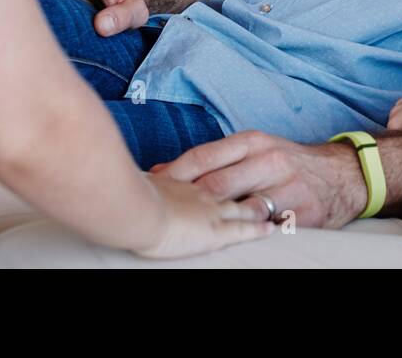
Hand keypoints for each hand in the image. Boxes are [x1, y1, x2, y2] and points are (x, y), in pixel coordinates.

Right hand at [131, 173, 272, 259]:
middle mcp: (203, 189)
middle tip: (267, 185)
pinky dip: (257, 229)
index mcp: (184, 178)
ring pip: (243, 206)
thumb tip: (150, 174)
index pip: (213, 171)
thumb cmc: (128, 195)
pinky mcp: (216, 231)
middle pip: (233, 185)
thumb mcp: (140, 183)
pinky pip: (242, 229)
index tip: (241, 171)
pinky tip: (269, 229)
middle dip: (250, 186)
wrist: (133, 209)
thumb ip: (152, 179)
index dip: (228, 171)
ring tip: (273, 208)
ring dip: (258, 207)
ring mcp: (212, 209)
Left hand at [150, 130, 368, 230]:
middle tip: (163, 212)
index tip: (152, 186)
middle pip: (215, 186)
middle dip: (185, 201)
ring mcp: (287, 188)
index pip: (204, 157)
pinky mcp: (302, 214)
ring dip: (213, 222)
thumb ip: (219, 159)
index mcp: (254, 142)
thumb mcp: (258, 148)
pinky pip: (266, 229)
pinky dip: (246, 235)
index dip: (174, 174)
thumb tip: (167, 171)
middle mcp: (270, 161)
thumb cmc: (290, 162)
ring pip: (238, 209)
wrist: (343, 174)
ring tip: (189, 230)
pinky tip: (229, 239)